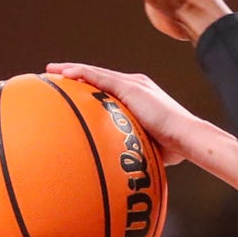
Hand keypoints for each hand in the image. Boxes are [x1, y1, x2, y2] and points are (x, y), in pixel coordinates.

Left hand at [45, 63, 200, 166]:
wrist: (186, 137)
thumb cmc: (173, 147)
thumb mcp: (148, 144)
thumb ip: (134, 146)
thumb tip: (123, 166)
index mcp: (139, 97)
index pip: (108, 88)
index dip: (90, 86)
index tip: (72, 89)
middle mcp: (135, 85)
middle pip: (98, 76)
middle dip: (76, 74)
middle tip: (55, 75)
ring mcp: (132, 84)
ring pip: (95, 73)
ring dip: (72, 70)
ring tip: (52, 70)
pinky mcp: (130, 87)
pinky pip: (99, 77)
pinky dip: (81, 73)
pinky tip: (64, 74)